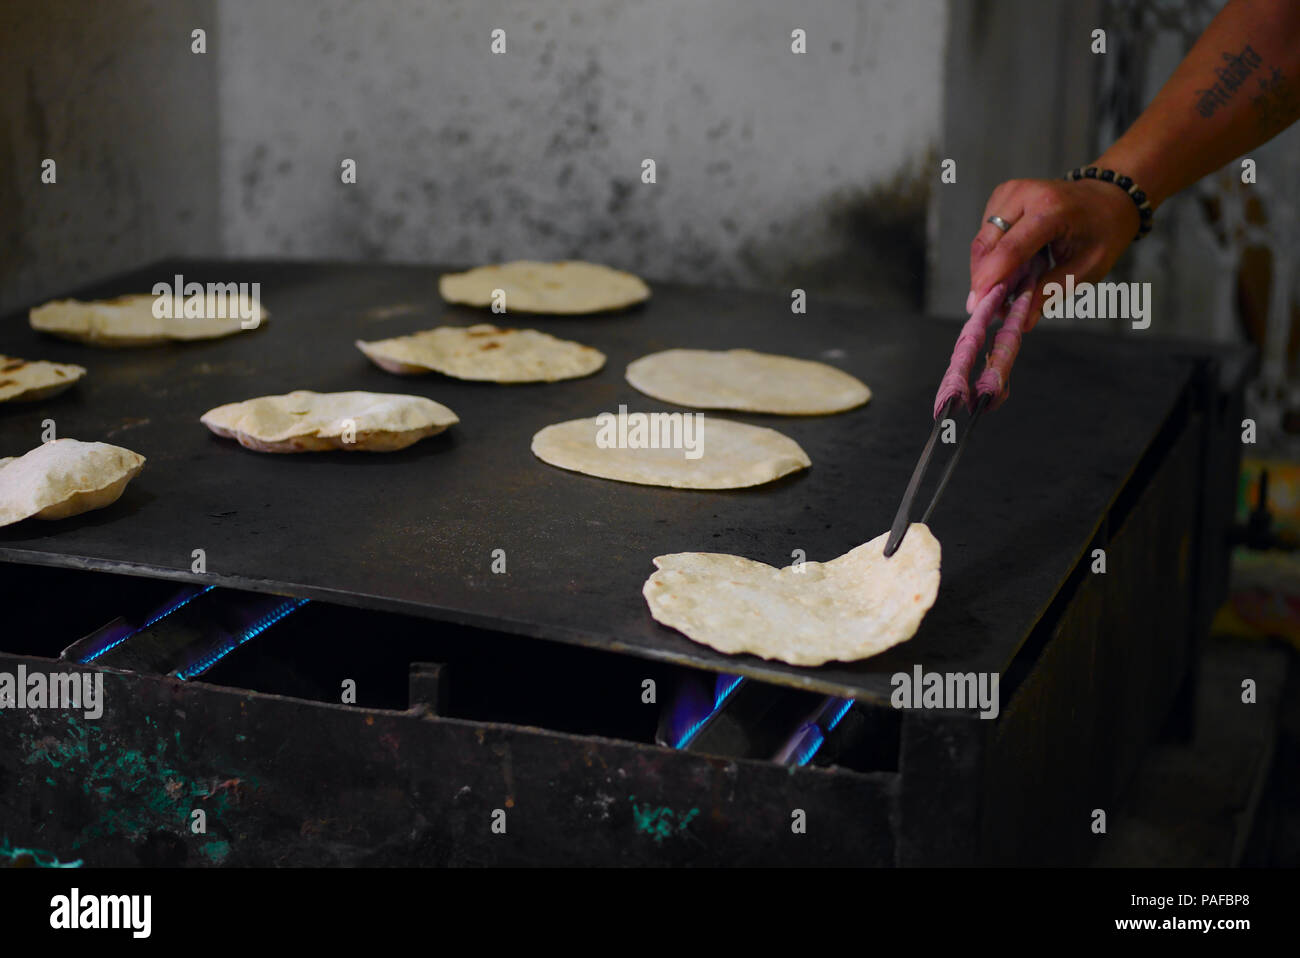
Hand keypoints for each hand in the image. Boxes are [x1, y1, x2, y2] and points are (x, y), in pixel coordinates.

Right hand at [968, 176, 1140, 329]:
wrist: (1107, 197)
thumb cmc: (1102, 232)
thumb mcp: (1089, 267)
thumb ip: (1052, 292)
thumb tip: (1022, 320)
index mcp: (1052, 209)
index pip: (1010, 249)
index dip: (990, 281)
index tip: (977, 307)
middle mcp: (1025, 193)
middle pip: (986, 245)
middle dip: (983, 280)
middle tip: (991, 307)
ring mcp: (1010, 191)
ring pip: (981, 241)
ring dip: (987, 270)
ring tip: (1010, 284)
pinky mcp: (1002, 195)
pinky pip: (985, 234)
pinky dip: (991, 256)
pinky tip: (1012, 264)